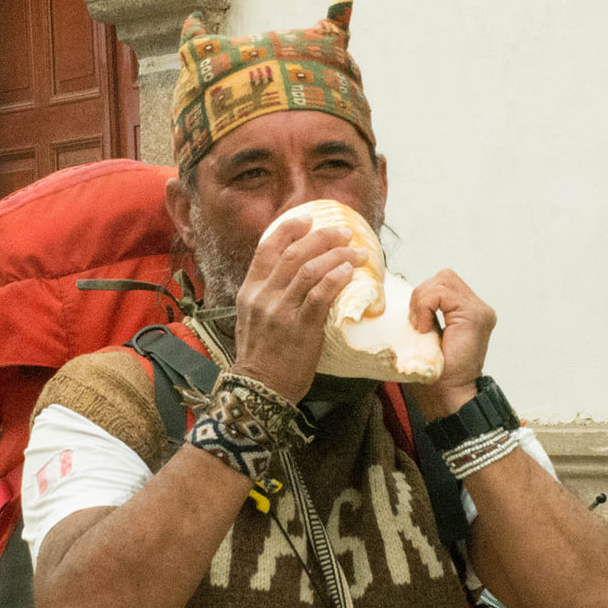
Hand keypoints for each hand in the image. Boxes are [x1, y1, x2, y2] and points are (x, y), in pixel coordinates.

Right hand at [229, 216, 364, 401]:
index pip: (267, 247)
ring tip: (357, 253)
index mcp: (250, 289)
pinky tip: (349, 272)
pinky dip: (336, 278)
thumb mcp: (253, 317)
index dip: (289, 228)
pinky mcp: (300, 328)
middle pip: (295, 253)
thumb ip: (270, 293)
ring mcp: (281, 311)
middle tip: (344, 233)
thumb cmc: (262, 355)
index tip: (309, 217)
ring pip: (311, 270)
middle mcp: (264, 295)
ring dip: (338, 256)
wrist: (260, 389)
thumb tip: (296, 273)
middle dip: (323, 237)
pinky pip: (321, 295)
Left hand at [406, 269, 493, 419]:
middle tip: (417, 324)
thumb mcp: (424, 335)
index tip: (417, 324)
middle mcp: (478, 308)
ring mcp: (479, 311)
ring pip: (442, 281)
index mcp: (468, 312)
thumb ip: (423, 313)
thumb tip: (398, 296)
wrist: (447, 396)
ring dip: (423, 302)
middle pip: (444, 277)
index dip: (423, 297)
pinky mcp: (474, 316)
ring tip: (421, 328)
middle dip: (422, 296)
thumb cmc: (433, 374)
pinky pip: (442, 292)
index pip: (442, 283)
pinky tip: (425, 328)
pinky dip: (426, 306)